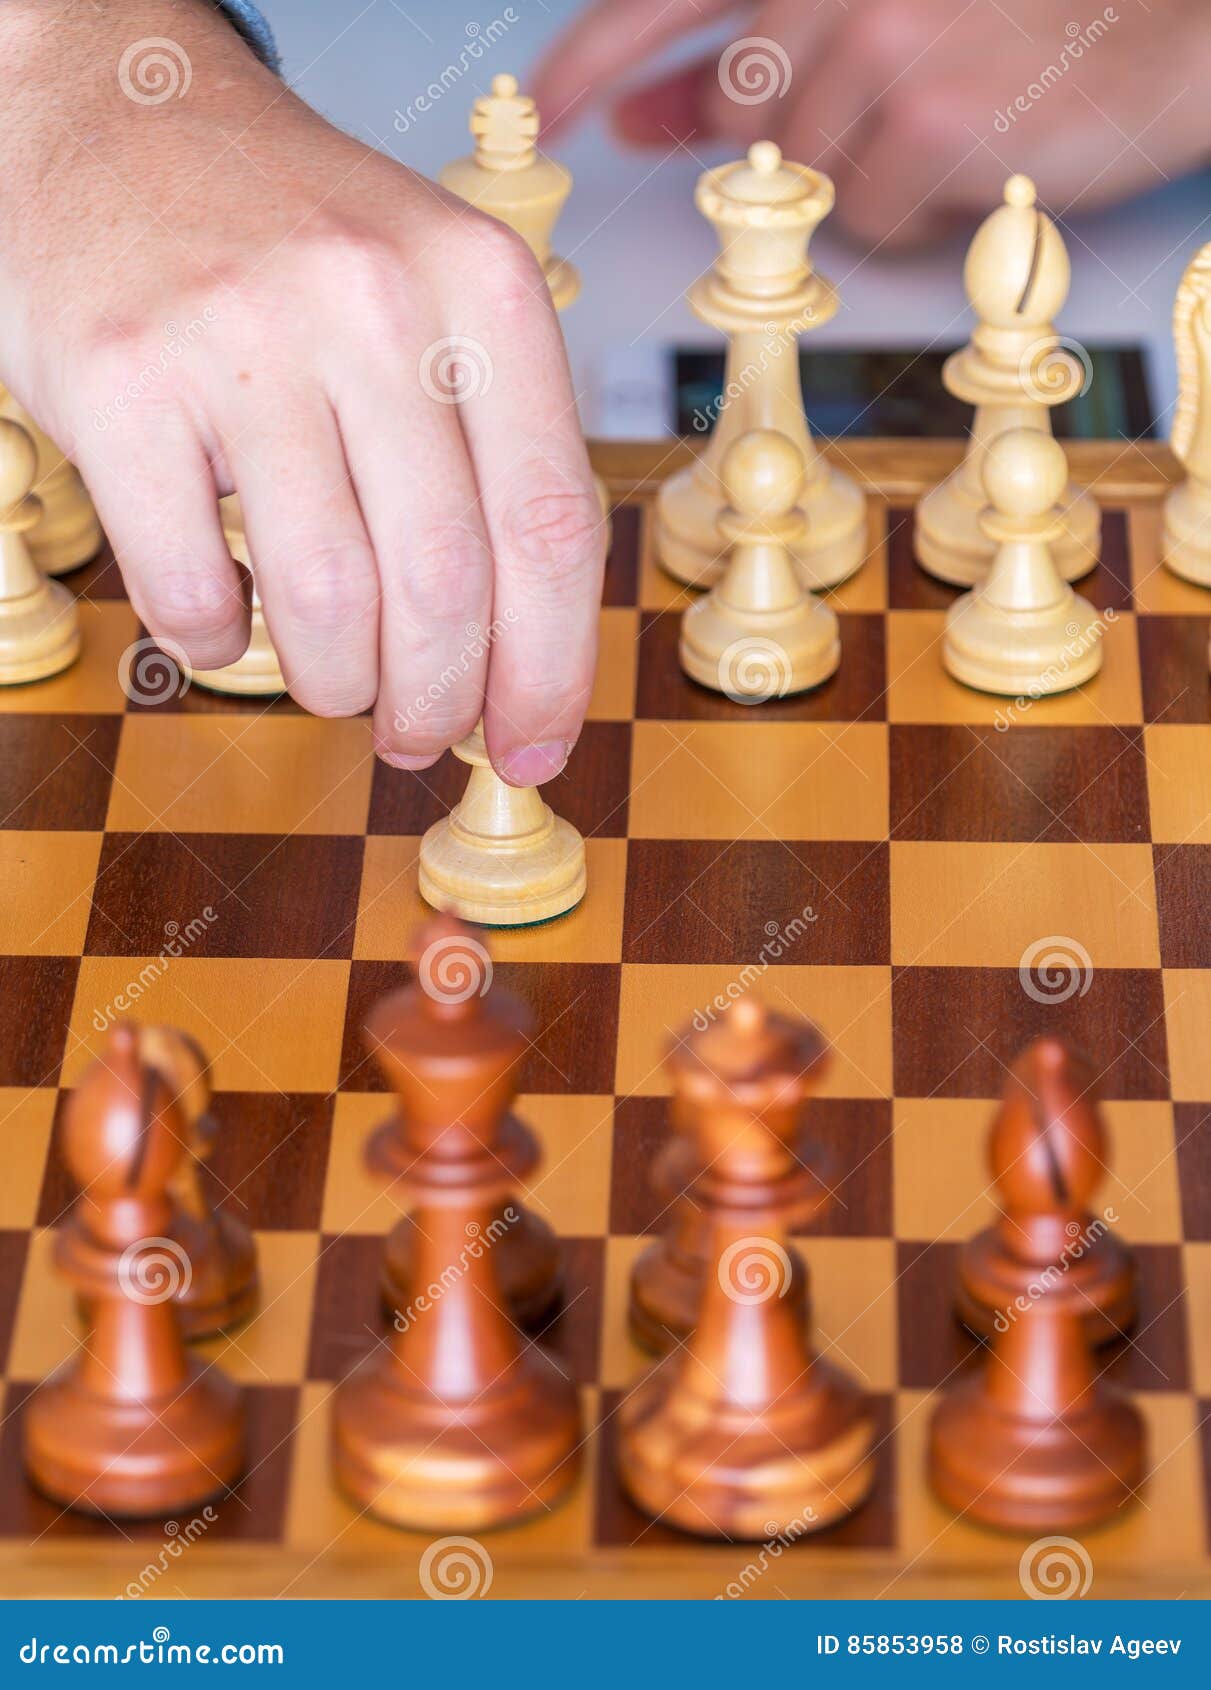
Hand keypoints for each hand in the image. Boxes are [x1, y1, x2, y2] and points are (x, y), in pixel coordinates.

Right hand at [0, 0, 602, 781]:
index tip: (534, 748)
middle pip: (445, 588)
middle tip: (420, 737)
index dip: (551, 672)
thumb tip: (520, 666)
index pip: (553, 528)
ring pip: (326, 604)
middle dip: (439, 703)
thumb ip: (492, 459)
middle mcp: (375, 301)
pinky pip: (192, 588)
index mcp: (484, 290)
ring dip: (335, 686)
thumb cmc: (299, 246)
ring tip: (332, 684)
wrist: (121, 117)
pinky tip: (228, 621)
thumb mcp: (438, 305)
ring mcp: (241, 335)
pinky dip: (217, 643)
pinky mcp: (121, 376)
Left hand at [534, 0, 1210, 247]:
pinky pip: (863, 219)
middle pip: (744, 116)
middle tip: (889, 121)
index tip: (544, 110)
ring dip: (862, 182)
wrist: (1165, 38)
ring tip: (949, 132)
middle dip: (790, 148)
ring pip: (802, 178)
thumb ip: (748, 55)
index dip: (593, 57)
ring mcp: (881, 39)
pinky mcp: (924, 118)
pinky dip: (906, 219)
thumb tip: (646, 113)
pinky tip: (965, 170)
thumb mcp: (875, 18)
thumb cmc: (1022, 26)